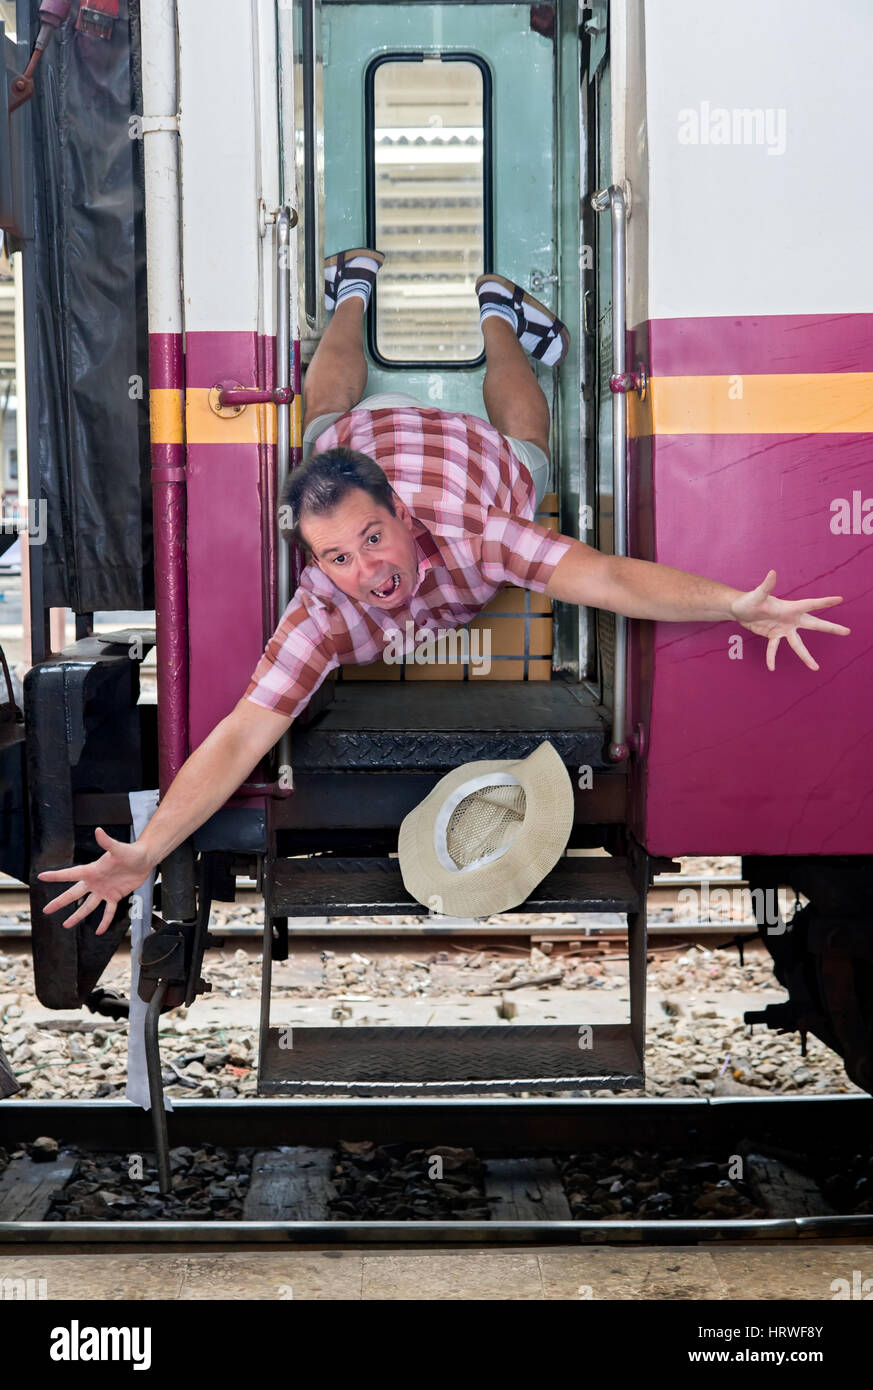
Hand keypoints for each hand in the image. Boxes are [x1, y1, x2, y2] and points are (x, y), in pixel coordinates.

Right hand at [37, 827, 153, 934]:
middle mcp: (95, 882)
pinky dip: (104, 921)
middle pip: (74, 894)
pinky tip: (99, 930)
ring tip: (66, 924)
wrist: (144, 859)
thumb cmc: (131, 852)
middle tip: (46, 909)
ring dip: (77, 915)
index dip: (56, 876)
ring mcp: (104, 890)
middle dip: (60, 902)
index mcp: (92, 870)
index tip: (41, 877)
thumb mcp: (118, 848)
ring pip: (87, 906)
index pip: (70, 874)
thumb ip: (107, 842)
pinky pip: (108, 912)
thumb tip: (98, 831)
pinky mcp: (115, 896)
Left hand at [730, 570, 849, 670]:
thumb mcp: (758, 594)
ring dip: (806, 656)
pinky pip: (774, 649)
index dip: (825, 602)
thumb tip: (772, 572)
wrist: (739, 610)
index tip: (839, 599)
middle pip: (814, 624)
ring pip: (798, 644)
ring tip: (815, 668)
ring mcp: (783, 629)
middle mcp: (791, 619)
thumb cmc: (749, 599)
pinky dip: (772, 658)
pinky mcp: (773, 636)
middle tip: (847, 631)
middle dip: (830, 628)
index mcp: (790, 607)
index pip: (811, 604)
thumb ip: (766, 585)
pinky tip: (771, 668)